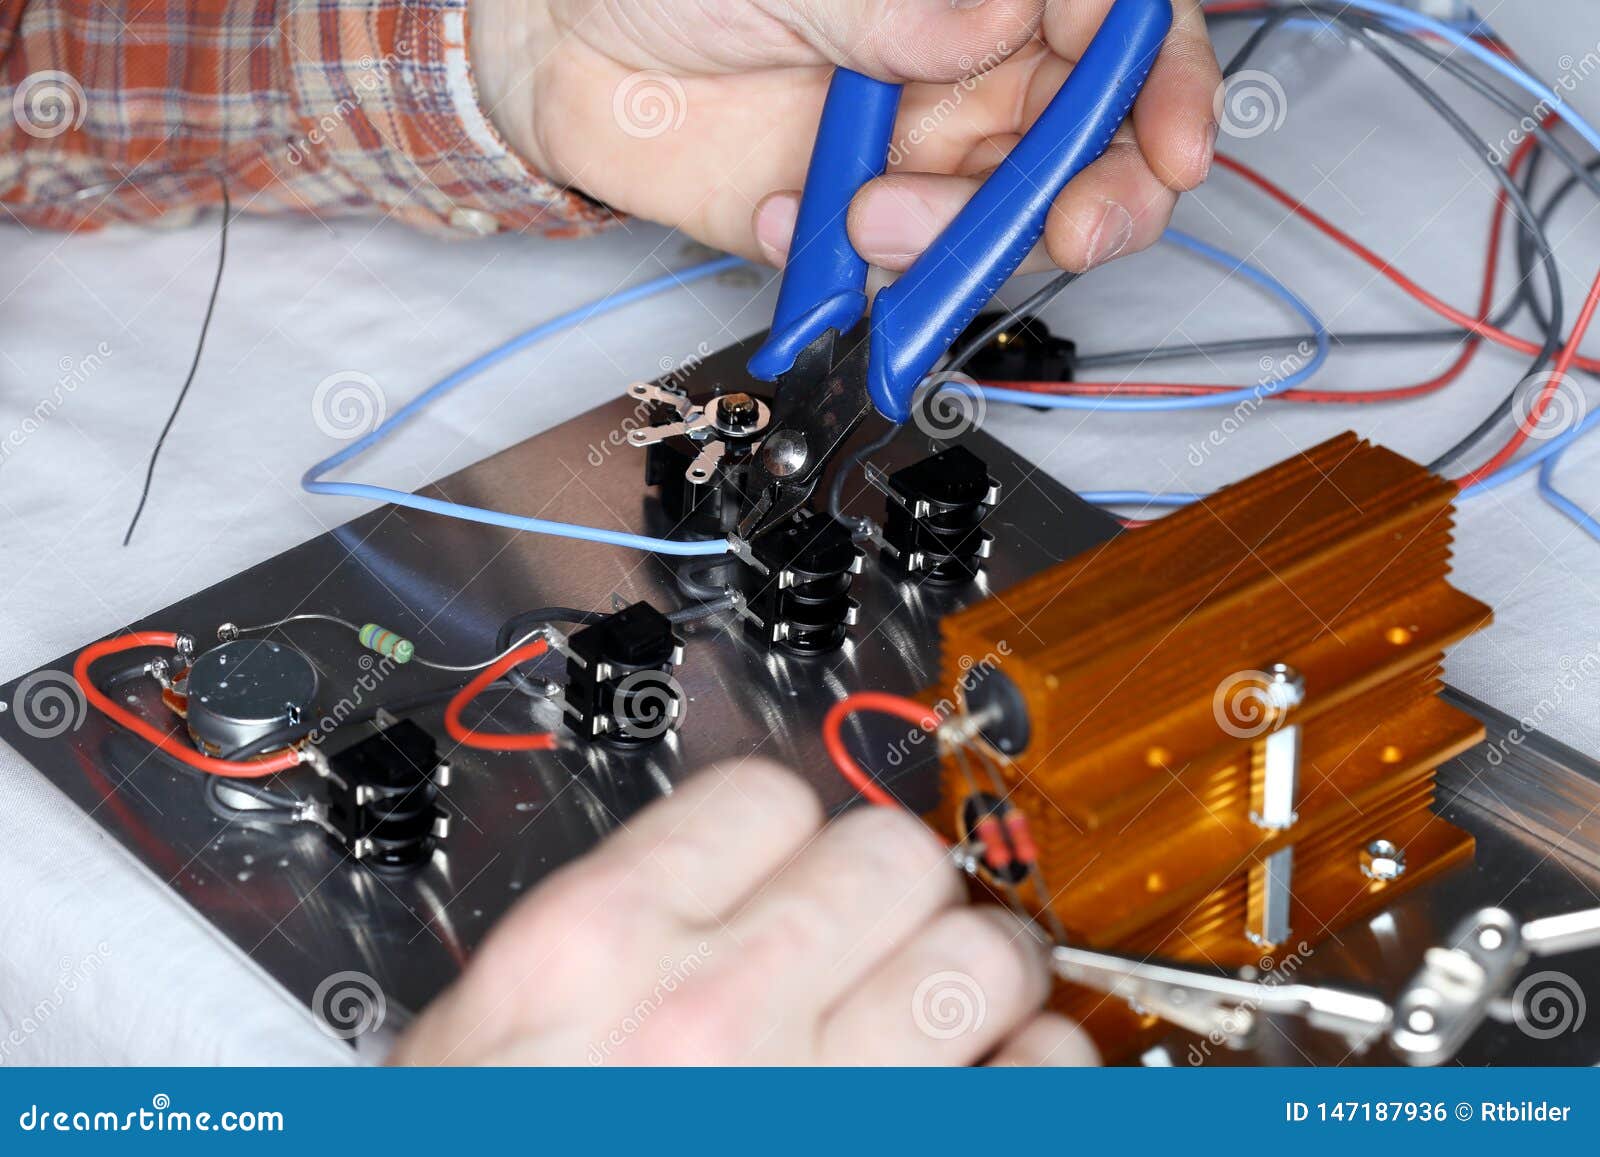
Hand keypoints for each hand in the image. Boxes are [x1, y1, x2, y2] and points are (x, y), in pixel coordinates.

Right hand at [391, 761, 1095, 1064]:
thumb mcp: (479, 1056)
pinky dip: (1040, 1072)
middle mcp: (717, 1021)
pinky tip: (996, 1086)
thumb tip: (710, 891)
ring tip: (953, 1002)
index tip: (795, 860)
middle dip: (897, 888)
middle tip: (884, 929)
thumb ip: (604, 954)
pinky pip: (1043, 1083)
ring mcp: (832, 1115)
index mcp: (593, 957)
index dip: (788, 829)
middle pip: (891, 857)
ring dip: (981, 970)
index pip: (761, 799)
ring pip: (984, 954)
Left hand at [471, 0, 1219, 272]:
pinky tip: (805, 217)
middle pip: (1095, 142)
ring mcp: (919, 150)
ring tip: (871, 212)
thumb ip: (894, 0)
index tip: (1174, 142)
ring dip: (967, 240)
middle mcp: (968, 65)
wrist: (559, 44)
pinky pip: (905, 272)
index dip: (1165, 84)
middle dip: (1103, 196)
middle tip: (1072, 229)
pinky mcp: (861, 222)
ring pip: (1008, 223)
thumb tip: (989, 22)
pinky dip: (872, 269)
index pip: (1116, 27)